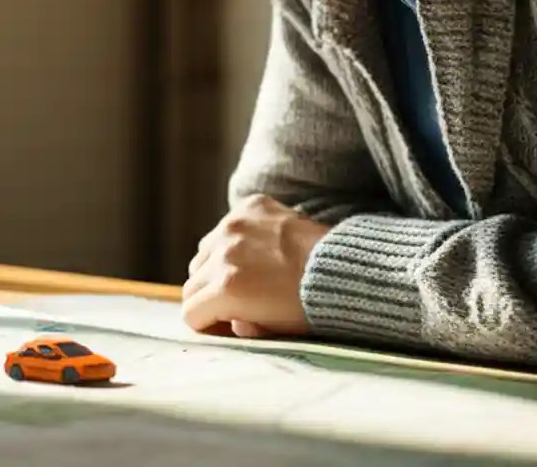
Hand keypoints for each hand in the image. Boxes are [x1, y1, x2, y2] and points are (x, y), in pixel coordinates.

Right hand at [182, 195, 330, 337]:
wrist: (346, 268)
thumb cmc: (312, 306)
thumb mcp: (271, 330)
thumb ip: (240, 327)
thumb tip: (229, 321)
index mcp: (226, 288)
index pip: (190, 311)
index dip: (207, 323)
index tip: (224, 324)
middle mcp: (223, 253)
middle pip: (193, 281)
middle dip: (209, 296)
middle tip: (236, 301)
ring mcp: (235, 225)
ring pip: (205, 251)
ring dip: (218, 264)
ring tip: (248, 272)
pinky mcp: (250, 206)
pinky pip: (227, 226)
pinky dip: (236, 238)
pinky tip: (260, 248)